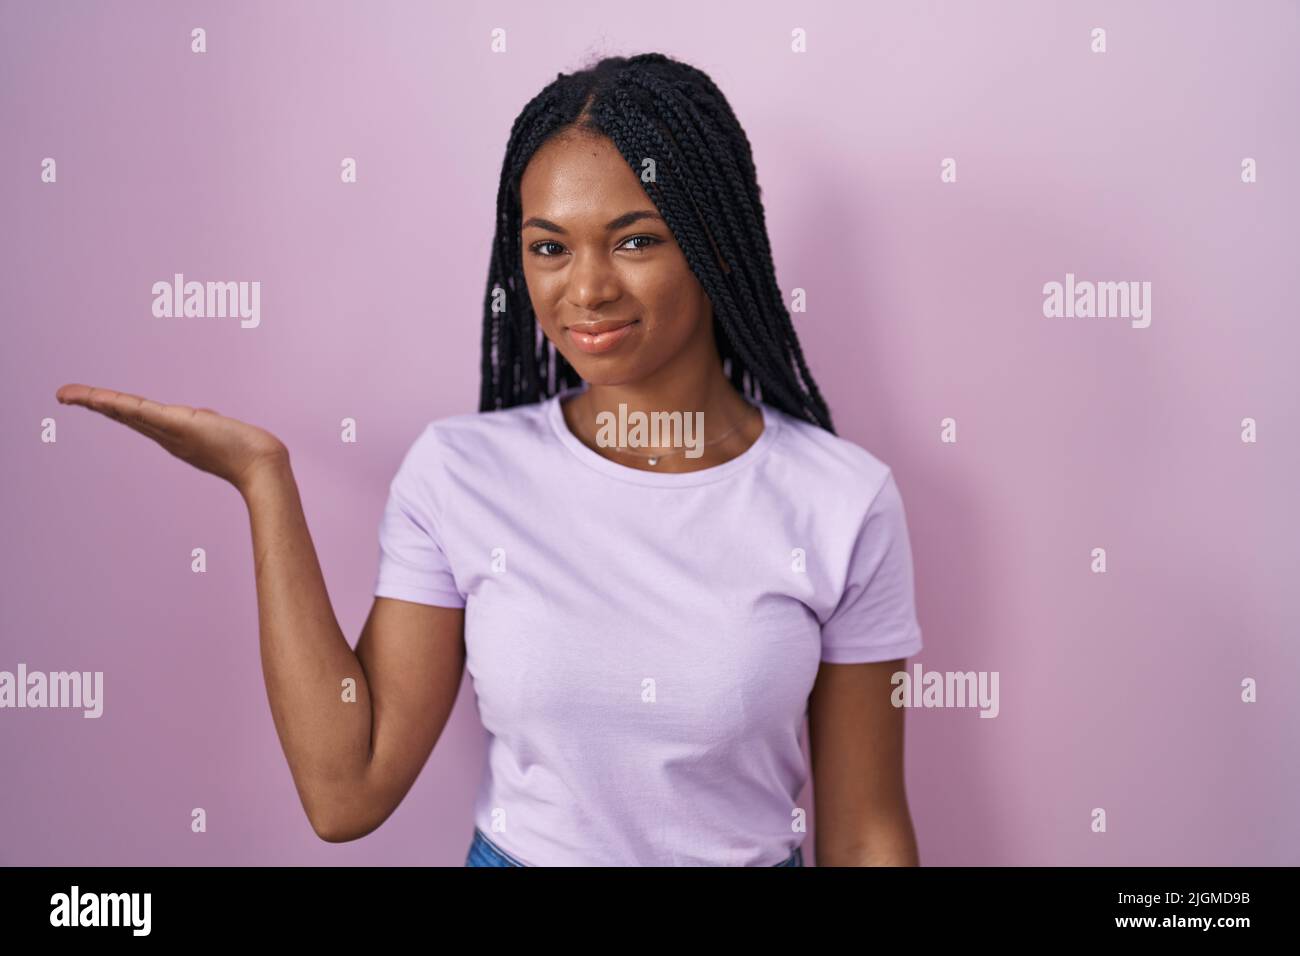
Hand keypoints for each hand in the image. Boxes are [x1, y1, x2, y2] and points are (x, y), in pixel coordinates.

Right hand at [55, 383, 289, 494]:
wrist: (260, 465)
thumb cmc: (245, 452)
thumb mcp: (218, 432)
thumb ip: (206, 423)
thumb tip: (203, 417)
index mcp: (170, 435)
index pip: (133, 417)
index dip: (109, 408)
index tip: (88, 399)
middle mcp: (165, 435)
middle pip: (121, 414)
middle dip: (91, 403)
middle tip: (62, 394)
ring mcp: (170, 431)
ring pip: (126, 412)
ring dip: (96, 401)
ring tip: (69, 394)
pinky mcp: (180, 426)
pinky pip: (145, 413)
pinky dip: (121, 405)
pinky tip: (101, 399)